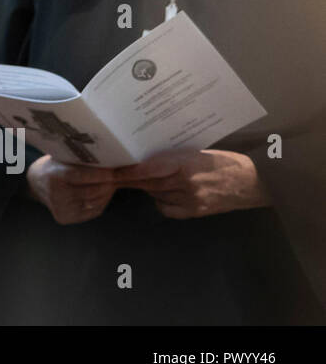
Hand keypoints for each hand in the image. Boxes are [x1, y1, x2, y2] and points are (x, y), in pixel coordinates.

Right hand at [26, 154, 118, 224]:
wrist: (36, 183)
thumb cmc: (55, 166)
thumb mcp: (64, 158)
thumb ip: (85, 161)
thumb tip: (114, 161)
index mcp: (53, 175)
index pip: (78, 176)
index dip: (98, 174)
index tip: (113, 171)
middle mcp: (55, 194)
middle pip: (91, 191)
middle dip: (109, 184)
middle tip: (119, 175)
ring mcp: (61, 208)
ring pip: (95, 202)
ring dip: (108, 192)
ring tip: (111, 182)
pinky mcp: (67, 217)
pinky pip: (94, 211)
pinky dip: (102, 201)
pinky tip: (102, 192)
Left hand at [112, 150, 269, 218]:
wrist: (253, 182)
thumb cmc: (225, 161)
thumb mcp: (197, 151)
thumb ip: (173, 157)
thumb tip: (146, 158)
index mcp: (186, 163)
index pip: (148, 168)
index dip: (127, 170)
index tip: (111, 169)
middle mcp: (185, 184)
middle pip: (148, 183)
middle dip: (131, 179)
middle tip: (115, 173)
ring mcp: (190, 200)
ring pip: (156, 194)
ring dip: (148, 187)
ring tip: (149, 178)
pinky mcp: (195, 212)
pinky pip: (167, 208)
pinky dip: (161, 201)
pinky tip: (166, 193)